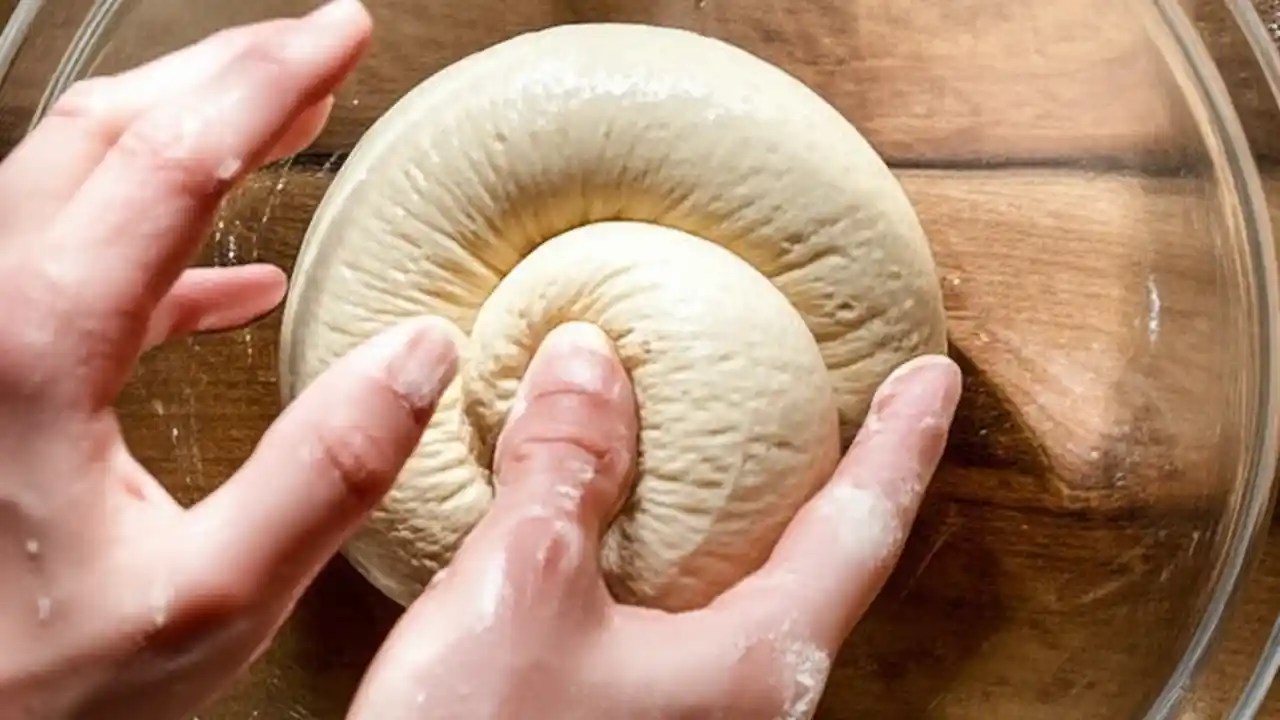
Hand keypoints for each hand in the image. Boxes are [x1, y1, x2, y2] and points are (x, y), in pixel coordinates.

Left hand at [0, 2, 460, 718]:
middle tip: (321, 49)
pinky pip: (69, 256)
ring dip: (185, 128)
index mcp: (36, 347)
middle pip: (108, 130)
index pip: (169, 159)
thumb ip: (326, 473)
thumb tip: (419, 358)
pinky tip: (225, 275)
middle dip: (226, 71)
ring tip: (283, 118)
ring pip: (74, 170)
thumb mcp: (212, 600)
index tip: (343, 37)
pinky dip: (156, 237)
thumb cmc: (36, 685)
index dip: (269, 81)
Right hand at [347, 322, 961, 719]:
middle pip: (824, 575)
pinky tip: (638, 552)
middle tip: (848, 412)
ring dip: (759, 528)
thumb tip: (588, 359)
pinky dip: (692, 569)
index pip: (860, 530)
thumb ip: (564, 468)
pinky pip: (699, 636)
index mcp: (755, 669)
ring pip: (757, 609)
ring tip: (744, 467)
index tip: (933, 381)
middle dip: (840, 487)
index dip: (902, 444)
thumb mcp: (519, 590)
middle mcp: (749, 708)